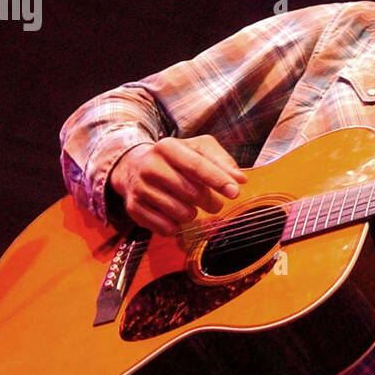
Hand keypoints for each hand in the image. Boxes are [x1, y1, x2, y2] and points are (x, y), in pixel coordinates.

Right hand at [109, 135, 247, 235]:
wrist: (134, 166)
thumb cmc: (176, 159)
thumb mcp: (198, 149)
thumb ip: (222, 162)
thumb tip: (240, 179)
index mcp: (168, 147)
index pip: (196, 165)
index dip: (218, 180)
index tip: (235, 192)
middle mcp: (150, 165)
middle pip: (191, 193)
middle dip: (211, 202)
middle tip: (214, 203)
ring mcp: (139, 188)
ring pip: (181, 213)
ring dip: (193, 214)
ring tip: (190, 205)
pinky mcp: (134, 208)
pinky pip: (166, 228)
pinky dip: (177, 226)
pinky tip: (174, 214)